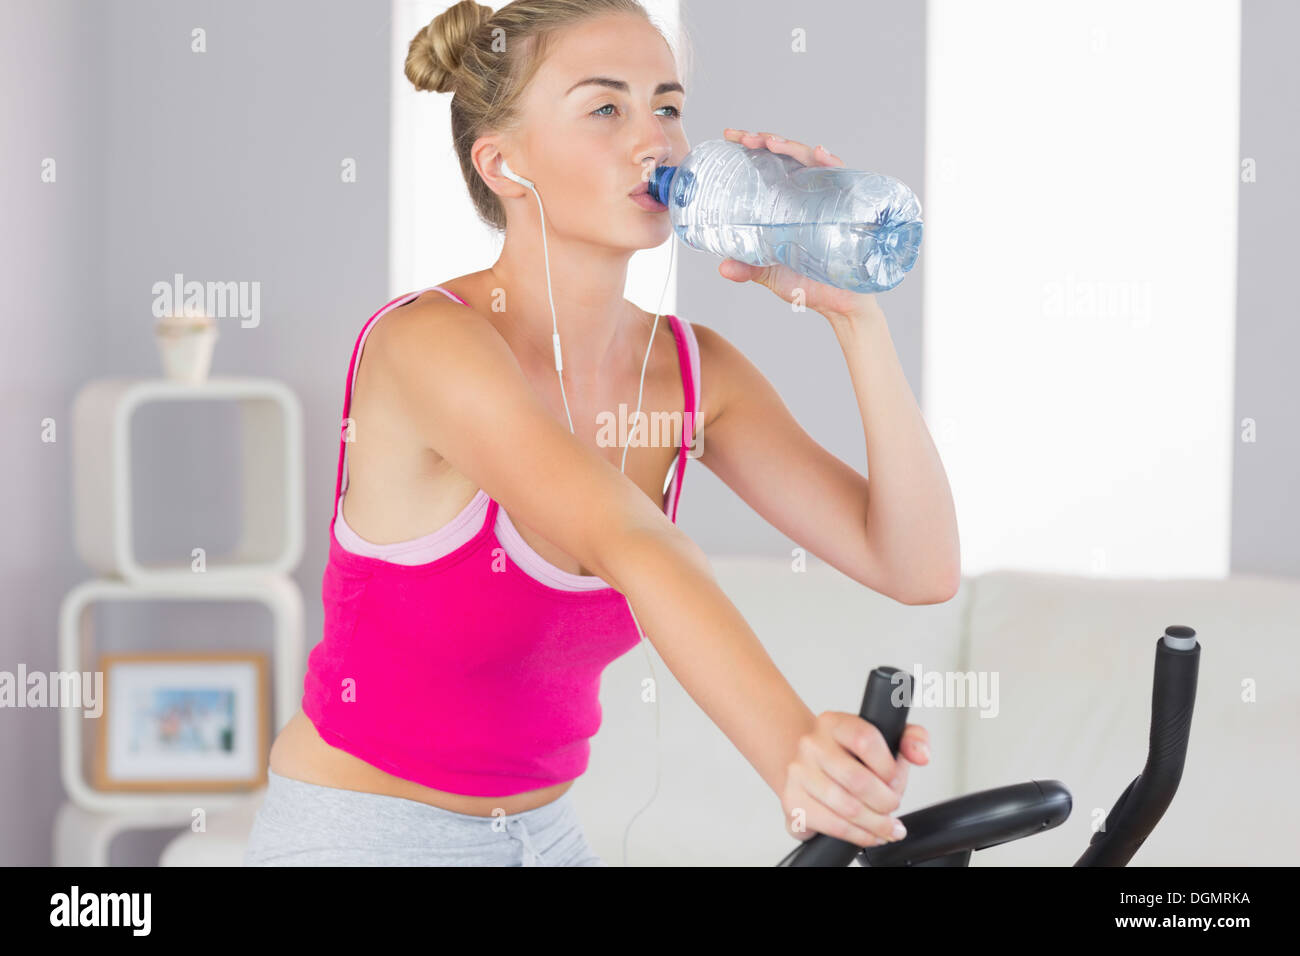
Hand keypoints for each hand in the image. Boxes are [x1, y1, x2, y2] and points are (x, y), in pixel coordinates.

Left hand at [719, 128, 879, 320]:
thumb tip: (722, 267)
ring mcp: (828, 198)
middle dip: (765, 141)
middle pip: (787, 157)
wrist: (840, 305)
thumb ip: (748, 269)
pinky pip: (843, 178)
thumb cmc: (808, 284)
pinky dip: (831, 164)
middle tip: (744, 138)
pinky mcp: (849, 206)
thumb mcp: (771, 274)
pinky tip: (819, 155)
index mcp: (786, 204)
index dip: (750, 148)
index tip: (729, 137)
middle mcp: (807, 194)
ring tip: (771, 142)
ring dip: (791, 147)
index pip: (767, 166)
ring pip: (810, 161)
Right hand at [780, 711, 929, 847]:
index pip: (865, 739)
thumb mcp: (884, 739)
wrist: (810, 769)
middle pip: (857, 780)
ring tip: (887, 826)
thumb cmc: (850, 757)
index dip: (888, 766)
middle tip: (892, 806)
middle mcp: (811, 744)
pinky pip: (833, 825)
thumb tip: (920, 754)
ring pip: (847, 808)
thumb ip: (911, 739)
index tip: (893, 777)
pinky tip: (869, 833)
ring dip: (876, 824)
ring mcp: (798, 773)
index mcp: (833, 723)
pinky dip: (858, 836)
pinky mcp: (793, 802)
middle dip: (885, 801)